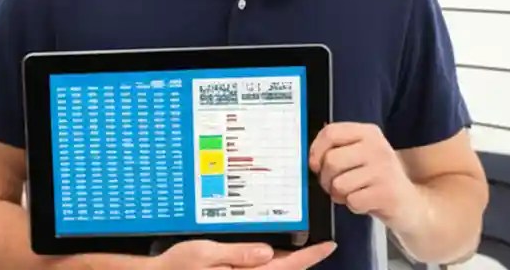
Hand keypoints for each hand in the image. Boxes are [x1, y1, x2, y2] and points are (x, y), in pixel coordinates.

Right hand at [147, 240, 335, 268]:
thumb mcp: (205, 254)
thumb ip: (238, 254)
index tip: (330, 246)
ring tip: (303, 244)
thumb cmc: (179, 265)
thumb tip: (269, 252)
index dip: (310, 256)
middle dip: (305, 258)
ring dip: (290, 260)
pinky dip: (274, 262)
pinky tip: (274, 252)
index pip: (286, 267)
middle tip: (321, 242)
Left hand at [309, 122, 423, 229]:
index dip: (316, 150)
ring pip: (339, 183)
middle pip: (331, 160)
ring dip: (339, 195)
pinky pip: (352, 201)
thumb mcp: (361, 155)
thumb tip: (311, 158)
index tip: (315, 164)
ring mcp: (384, 170)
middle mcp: (378, 147)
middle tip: (334, 185)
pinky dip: (353, 206)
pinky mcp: (387, 193)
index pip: (331, 132)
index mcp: (369, 133)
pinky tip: (365, 202)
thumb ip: (338, 149)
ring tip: (352, 193)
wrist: (412, 205)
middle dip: (325, 178)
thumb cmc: (377, 179)